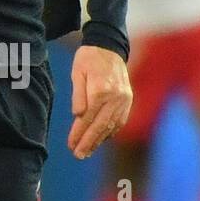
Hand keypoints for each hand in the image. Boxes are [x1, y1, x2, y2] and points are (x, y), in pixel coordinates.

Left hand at [67, 43, 131, 159]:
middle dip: (89, 142)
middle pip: (100, 126)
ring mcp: (124, 99)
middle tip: (78, 155)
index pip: (88, 118)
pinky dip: (111, 132)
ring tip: (88, 151)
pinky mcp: (129, 99)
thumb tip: (78, 116)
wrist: (109, 45)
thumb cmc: (89, 59)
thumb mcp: (77, 73)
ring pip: (112, 125)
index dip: (78, 134)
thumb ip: (78, 95)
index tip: (71, 145)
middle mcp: (115, 97)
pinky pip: (120, 120)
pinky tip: (101, 139)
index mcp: (101, 90)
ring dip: (99, 140)